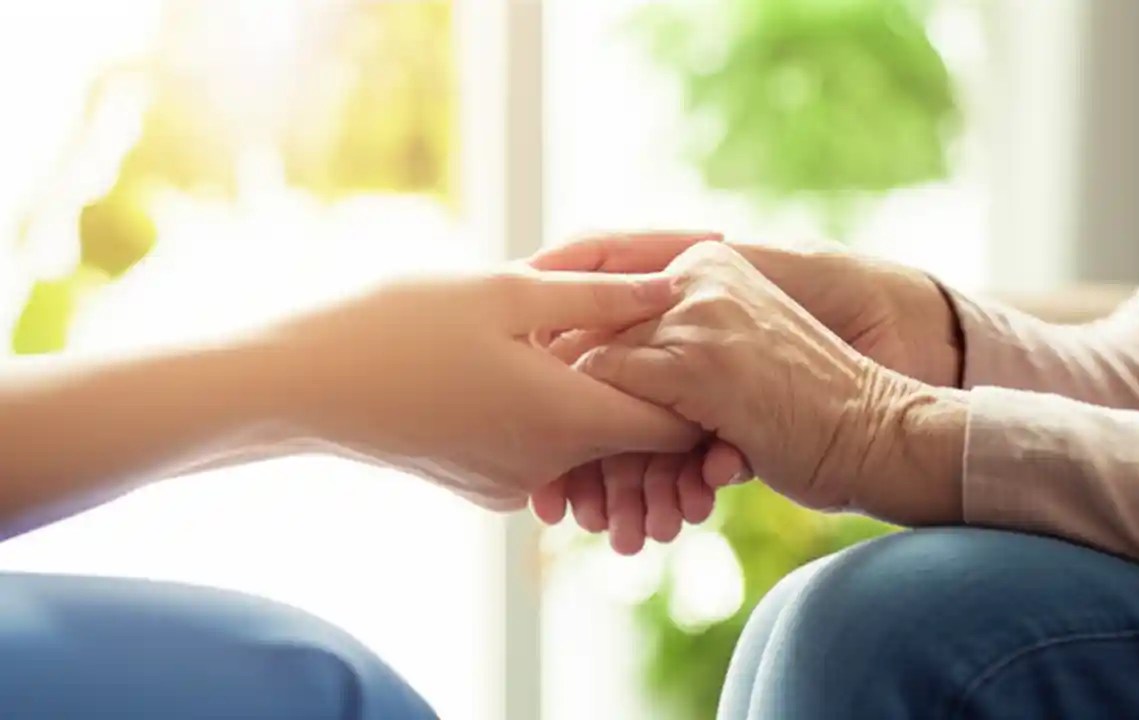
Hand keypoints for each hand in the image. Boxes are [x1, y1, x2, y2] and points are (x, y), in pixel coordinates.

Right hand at [268, 268, 700, 510]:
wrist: (302, 386)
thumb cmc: (400, 326)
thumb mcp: (507, 291)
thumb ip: (601, 290)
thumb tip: (675, 285)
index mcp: (567, 418)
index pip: (678, 425)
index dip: (696, 380)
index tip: (692, 331)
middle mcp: (551, 468)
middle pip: (634, 437)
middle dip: (648, 382)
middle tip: (638, 318)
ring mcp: (515, 485)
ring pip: (589, 444)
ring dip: (595, 394)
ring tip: (571, 332)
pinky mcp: (484, 488)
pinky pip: (545, 455)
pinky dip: (552, 416)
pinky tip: (523, 365)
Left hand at [572, 242, 965, 524]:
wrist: (878, 435)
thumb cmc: (807, 415)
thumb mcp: (734, 364)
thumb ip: (673, 356)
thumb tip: (584, 392)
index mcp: (701, 263)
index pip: (604, 316)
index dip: (570, 387)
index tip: (558, 460)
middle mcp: (693, 271)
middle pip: (591, 345)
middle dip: (571, 431)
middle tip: (554, 503)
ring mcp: (695, 312)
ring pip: (594, 375)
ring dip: (591, 463)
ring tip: (591, 522)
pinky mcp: (696, 359)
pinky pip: (614, 400)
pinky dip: (610, 456)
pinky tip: (629, 505)